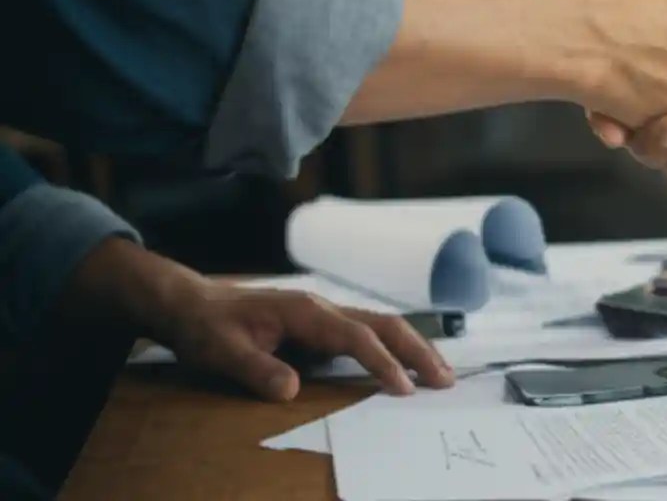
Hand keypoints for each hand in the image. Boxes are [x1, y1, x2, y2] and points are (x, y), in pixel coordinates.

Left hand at [165, 281, 454, 400]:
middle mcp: (323, 309)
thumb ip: (255, 370)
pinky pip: (366, 336)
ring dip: (412, 348)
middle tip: (446, 379)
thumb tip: (291, 389)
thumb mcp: (221, 351)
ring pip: (380, 326)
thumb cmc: (207, 327)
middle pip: (383, 324)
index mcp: (305, 312)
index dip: (382, 361)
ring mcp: (324, 317)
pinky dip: (393, 350)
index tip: (404, 388)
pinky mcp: (321, 328)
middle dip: (417, 350)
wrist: (192, 305)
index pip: (355, 336)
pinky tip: (406, 368)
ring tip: (439, 375)